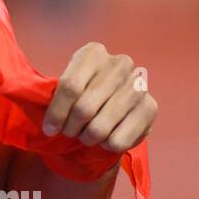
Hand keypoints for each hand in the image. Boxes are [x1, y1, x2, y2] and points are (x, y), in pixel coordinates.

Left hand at [41, 42, 157, 153]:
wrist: (117, 98)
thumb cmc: (84, 91)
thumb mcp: (68, 84)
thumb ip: (55, 97)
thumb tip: (48, 126)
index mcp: (93, 53)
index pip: (70, 87)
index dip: (56, 113)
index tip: (49, 129)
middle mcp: (119, 64)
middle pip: (84, 108)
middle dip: (70, 128)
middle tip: (68, 133)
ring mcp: (137, 85)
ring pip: (99, 126)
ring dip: (87, 138)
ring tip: (85, 137)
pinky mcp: (150, 107)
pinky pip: (118, 140)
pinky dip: (106, 146)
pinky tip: (105, 140)